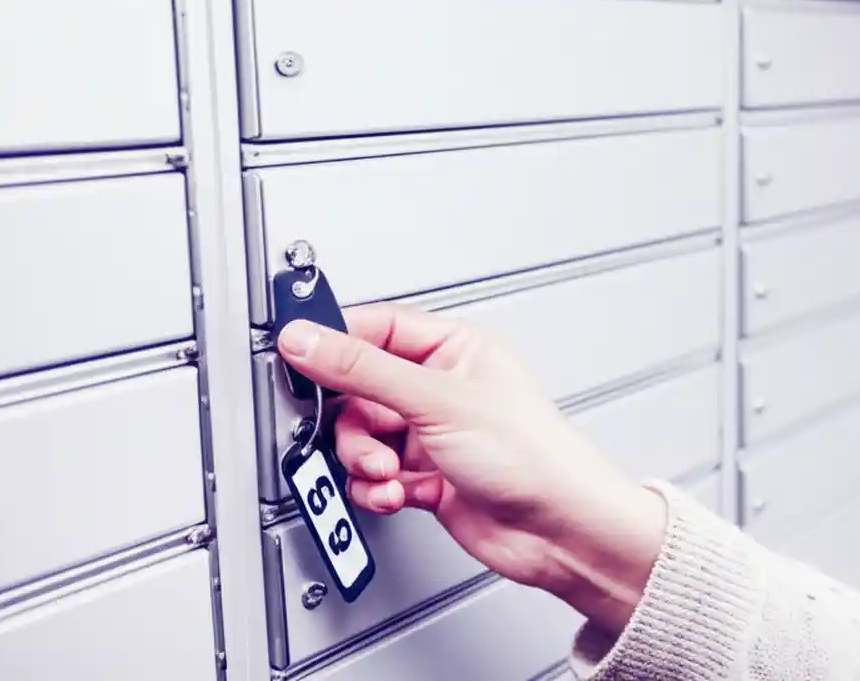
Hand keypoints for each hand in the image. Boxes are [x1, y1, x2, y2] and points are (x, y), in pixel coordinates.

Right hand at [278, 304, 667, 634]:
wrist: (561, 531)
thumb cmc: (534, 457)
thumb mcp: (436, 400)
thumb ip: (362, 369)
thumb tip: (307, 339)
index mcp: (454, 349)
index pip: (377, 328)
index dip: (336, 341)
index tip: (298, 357)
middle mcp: (441, 388)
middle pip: (360, 390)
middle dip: (352, 420)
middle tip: (359, 435)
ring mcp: (432, 434)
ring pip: (363, 437)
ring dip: (364, 460)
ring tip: (385, 472)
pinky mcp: (426, 476)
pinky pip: (377, 476)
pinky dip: (378, 489)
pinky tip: (397, 493)